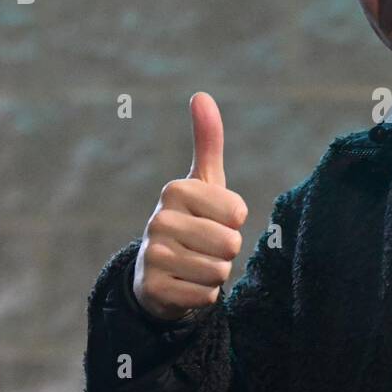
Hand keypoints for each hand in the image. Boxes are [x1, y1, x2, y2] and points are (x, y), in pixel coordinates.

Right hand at [133, 92, 248, 319]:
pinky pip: (205, 296)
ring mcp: (153, 255)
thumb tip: (201, 95)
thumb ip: (207, 141)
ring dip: (216, 274)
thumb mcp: (203, 182)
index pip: (238, 212)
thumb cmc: (192, 220)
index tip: (213, 219)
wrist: (157, 272)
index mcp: (175, 190)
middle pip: (230, 244)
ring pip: (219, 272)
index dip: (234, 221)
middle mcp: (159, 220)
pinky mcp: (154, 288)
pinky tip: (185, 284)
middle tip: (205, 246)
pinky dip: (203, 295)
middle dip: (226, 251)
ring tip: (195, 264)